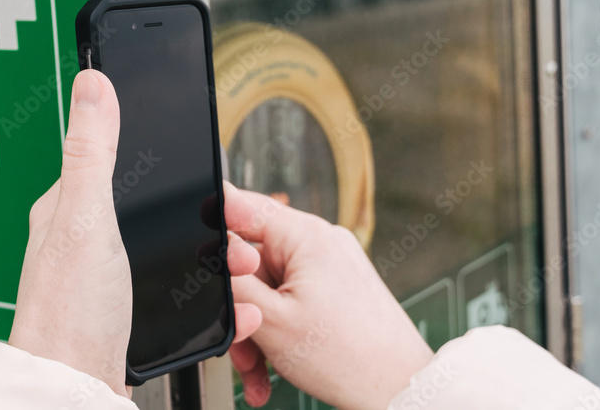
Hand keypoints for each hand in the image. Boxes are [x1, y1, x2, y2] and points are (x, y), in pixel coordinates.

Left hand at [9, 70, 263, 395]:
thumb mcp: (85, 219)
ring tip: (239, 265)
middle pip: (156, 206)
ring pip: (174, 248)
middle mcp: (86, 237)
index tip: (201, 163)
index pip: (117, 160)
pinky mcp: (129, 309)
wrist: (75, 391)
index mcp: (69, 207)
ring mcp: (109, 275)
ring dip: (215, 256)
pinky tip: (233, 302)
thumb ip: (91, 152)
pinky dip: (212, 295)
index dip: (162, 158)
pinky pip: (180, 289)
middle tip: (233, 225)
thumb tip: (92, 83)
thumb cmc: (68, 312)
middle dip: (203, 215)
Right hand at [225, 183, 431, 409]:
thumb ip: (233, 279)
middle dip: (239, 306)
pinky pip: (289, 302)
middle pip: (251, 261)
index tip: (199, 263)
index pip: (241, 208)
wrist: (399, 391)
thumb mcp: (270, 319)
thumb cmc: (350, 358)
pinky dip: (276, 333)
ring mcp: (329, 267)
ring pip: (267, 289)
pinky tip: (271, 369)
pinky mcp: (335, 291)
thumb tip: (210, 247)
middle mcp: (320, 243)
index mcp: (306, 235)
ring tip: (257, 368)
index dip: (213, 235)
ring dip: (255, 329)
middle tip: (238, 341)